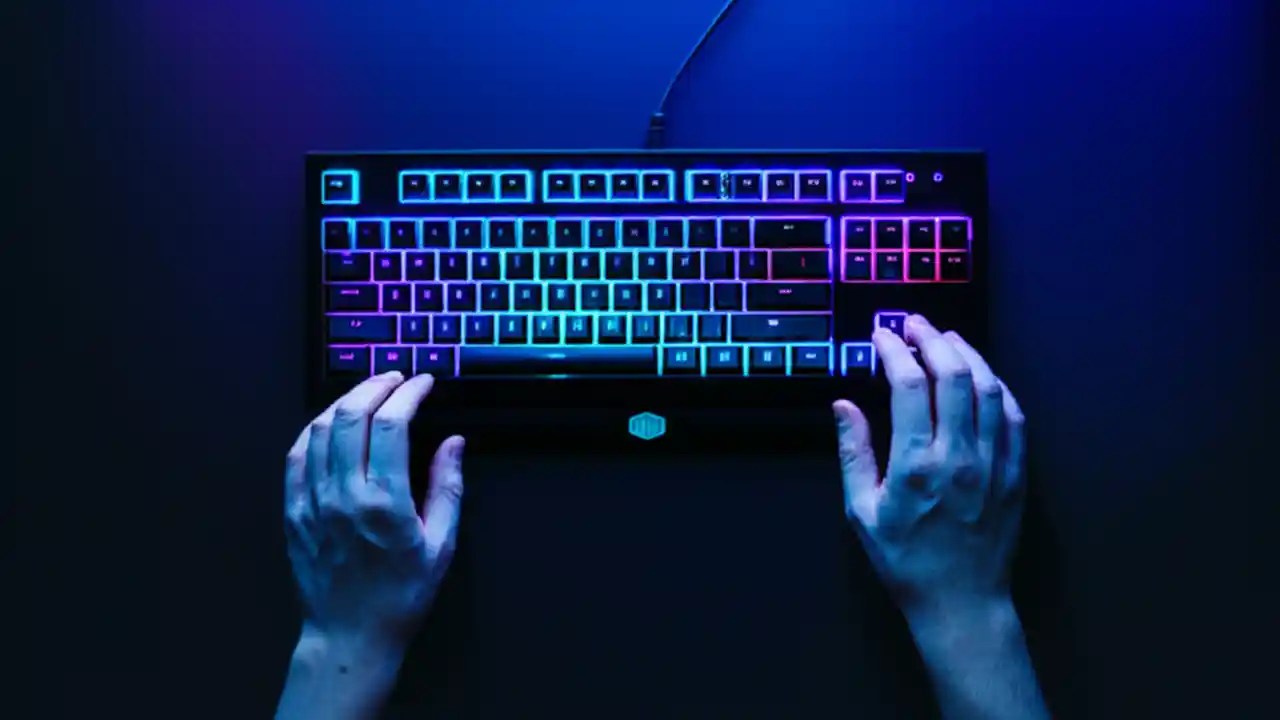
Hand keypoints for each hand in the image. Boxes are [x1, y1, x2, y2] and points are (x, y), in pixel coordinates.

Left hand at [283, 372, 463, 654]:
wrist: (350, 636)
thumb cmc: (402, 595)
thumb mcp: (441, 544)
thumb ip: (448, 487)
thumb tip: (454, 442)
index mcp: (384, 502)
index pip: (392, 424)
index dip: (409, 393)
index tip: (424, 383)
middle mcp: (344, 494)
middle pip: (350, 416)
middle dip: (375, 385)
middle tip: (396, 377)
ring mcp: (312, 502)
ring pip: (318, 429)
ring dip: (344, 401)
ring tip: (366, 393)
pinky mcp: (293, 512)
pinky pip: (296, 456)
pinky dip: (313, 430)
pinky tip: (329, 422)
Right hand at [834, 316, 1046, 719]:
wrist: (960, 602)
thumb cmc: (905, 560)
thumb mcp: (862, 511)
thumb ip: (853, 453)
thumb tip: (842, 406)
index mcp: (917, 465)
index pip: (909, 386)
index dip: (894, 351)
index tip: (881, 336)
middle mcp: (960, 456)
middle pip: (954, 375)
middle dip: (932, 339)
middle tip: (914, 324)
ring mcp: (994, 463)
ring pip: (989, 388)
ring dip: (967, 354)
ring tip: (946, 339)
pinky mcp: (1016, 473)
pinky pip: (1014, 416)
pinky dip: (997, 387)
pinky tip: (982, 377)